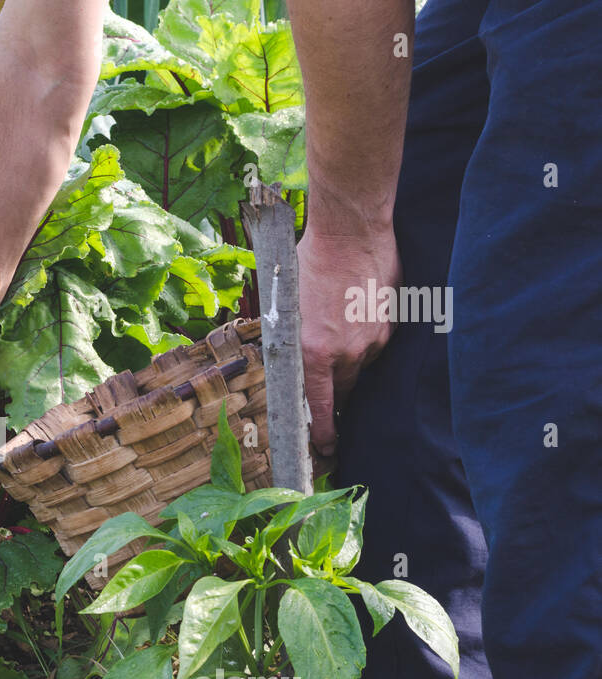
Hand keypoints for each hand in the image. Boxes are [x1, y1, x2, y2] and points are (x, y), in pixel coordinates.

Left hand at [297, 226, 401, 454]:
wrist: (351, 229)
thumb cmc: (308, 264)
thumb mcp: (287, 308)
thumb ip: (294, 343)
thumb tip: (297, 370)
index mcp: (314, 353)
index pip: (321, 407)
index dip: (324, 433)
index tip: (326, 449)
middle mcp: (347, 352)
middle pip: (344, 390)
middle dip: (337, 396)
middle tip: (332, 399)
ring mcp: (374, 338)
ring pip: (361, 365)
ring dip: (351, 361)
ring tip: (338, 335)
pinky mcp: (392, 323)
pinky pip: (377, 343)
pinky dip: (366, 338)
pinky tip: (355, 315)